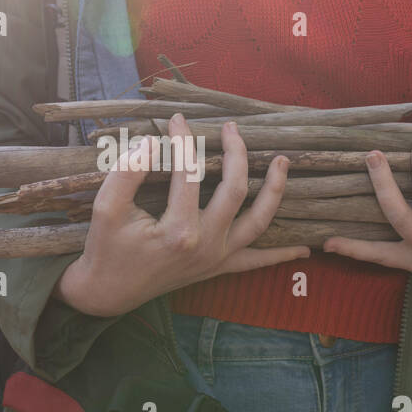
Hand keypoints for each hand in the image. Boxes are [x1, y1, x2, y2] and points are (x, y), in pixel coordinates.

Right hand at [54, 113, 310, 317]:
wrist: (108, 293)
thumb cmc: (106, 248)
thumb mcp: (106, 208)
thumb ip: (126, 173)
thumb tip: (151, 142)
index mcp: (179, 230)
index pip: (189, 172)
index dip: (184, 140)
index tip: (177, 118)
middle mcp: (206, 244)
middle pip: (235, 189)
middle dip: (237, 154)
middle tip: (231, 129)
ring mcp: (217, 258)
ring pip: (258, 222)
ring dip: (274, 191)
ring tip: (282, 162)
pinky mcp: (218, 269)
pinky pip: (256, 262)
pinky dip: (280, 256)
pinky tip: (305, 251)